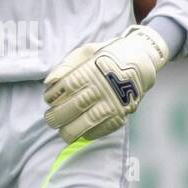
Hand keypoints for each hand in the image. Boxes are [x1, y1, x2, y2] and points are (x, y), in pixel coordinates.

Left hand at [43, 25, 167, 143]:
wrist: (139, 61)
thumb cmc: (107, 56)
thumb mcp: (86, 52)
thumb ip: (66, 66)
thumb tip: (48, 83)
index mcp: (90, 71)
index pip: (65, 88)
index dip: (52, 97)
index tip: (48, 100)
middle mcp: (100, 88)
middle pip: (74, 107)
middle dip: (57, 117)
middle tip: (50, 119)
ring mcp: (112, 102)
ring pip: (88, 122)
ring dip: (71, 131)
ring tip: (63, 133)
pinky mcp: (122, 113)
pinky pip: (104, 129)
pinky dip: (90, 134)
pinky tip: (82, 133)